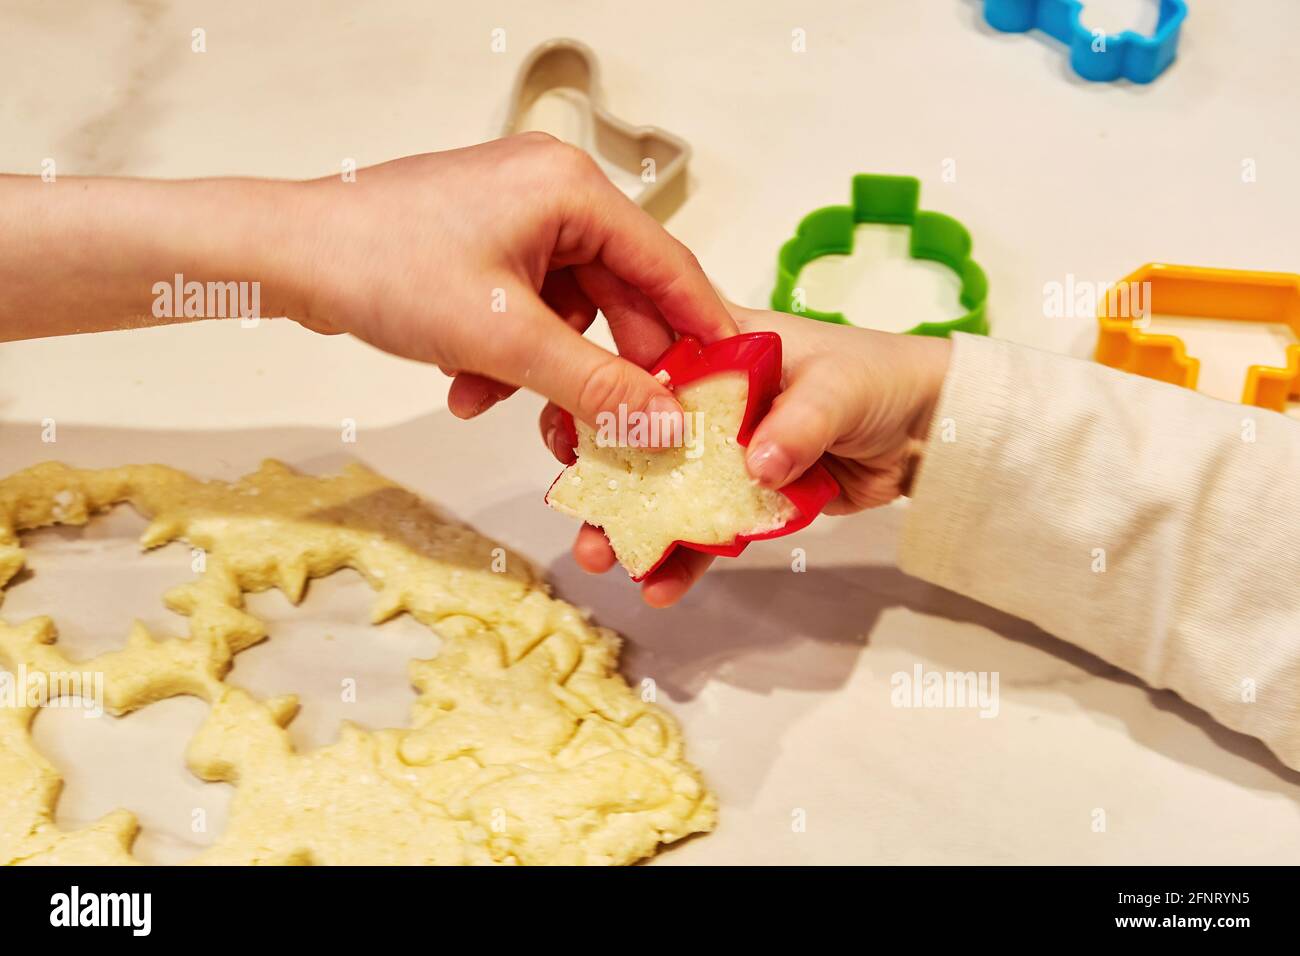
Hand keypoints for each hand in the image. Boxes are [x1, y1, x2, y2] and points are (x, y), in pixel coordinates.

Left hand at [1, 134, 735, 430]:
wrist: (286, 257)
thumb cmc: (385, 268)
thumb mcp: (505, 340)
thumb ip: (596, 385)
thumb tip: (664, 426)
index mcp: (572, 190)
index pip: (667, 265)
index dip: (703, 331)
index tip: (730, 384)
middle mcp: (553, 193)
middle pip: (619, 296)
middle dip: (609, 368)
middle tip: (626, 429)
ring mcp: (517, 218)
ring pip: (570, 313)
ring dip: (547, 371)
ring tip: (514, 408)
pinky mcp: (487, 245)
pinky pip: (528, 310)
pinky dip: (510, 354)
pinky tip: (470, 386)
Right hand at [545, 304, 952, 606]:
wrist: (924, 430)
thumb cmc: (879, 379)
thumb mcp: (838, 387)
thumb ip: (798, 422)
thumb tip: (758, 466)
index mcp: (717, 348)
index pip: (643, 364)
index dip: (601, 398)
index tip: (571, 439)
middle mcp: (708, 399)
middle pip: (639, 436)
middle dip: (604, 476)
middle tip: (579, 515)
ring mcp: (724, 451)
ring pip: (665, 489)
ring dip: (634, 526)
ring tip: (604, 563)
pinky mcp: (746, 496)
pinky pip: (705, 528)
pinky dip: (685, 557)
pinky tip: (662, 585)